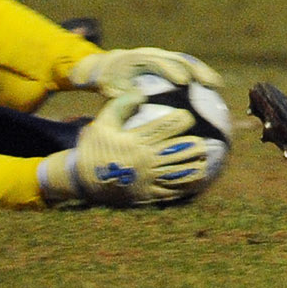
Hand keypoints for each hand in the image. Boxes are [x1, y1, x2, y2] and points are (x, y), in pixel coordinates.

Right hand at [40, 91, 206, 207]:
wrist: (82, 180)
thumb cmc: (95, 147)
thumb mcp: (102, 122)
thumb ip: (121, 105)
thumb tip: (141, 93)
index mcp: (136, 140)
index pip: (167, 127)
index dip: (181, 120)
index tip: (187, 117)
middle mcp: (145, 160)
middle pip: (179, 150)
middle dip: (194, 145)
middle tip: (202, 140)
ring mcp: (147, 179)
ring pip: (180, 172)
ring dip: (195, 165)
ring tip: (203, 158)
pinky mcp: (147, 194)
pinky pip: (172, 191)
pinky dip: (187, 185)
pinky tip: (197, 180)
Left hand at [67, 48, 224, 95]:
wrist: (112, 65)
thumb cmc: (110, 80)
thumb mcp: (110, 85)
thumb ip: (121, 91)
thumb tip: (138, 98)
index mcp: (142, 58)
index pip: (159, 63)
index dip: (172, 71)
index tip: (183, 82)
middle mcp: (157, 55)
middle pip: (179, 59)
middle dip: (195, 69)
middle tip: (208, 82)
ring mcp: (165, 58)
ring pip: (188, 62)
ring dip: (203, 72)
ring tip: (218, 84)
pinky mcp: (170, 64)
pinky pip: (187, 68)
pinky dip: (200, 76)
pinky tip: (212, 89)